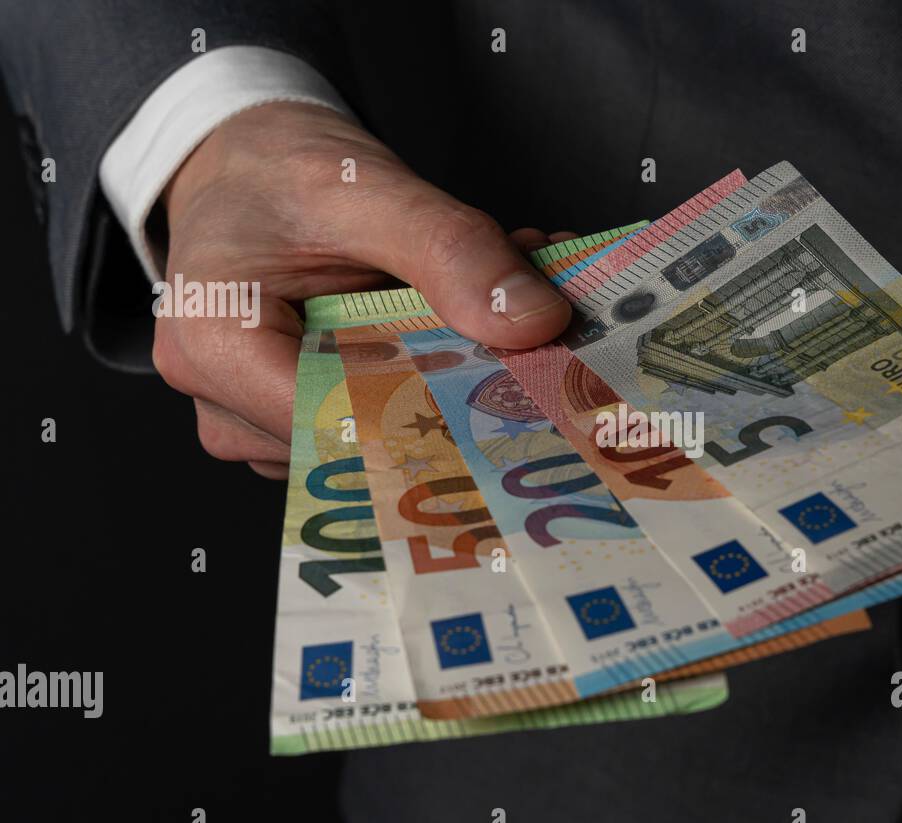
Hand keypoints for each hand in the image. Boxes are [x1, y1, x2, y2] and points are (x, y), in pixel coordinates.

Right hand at [152, 102, 572, 478]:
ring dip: (455, 377)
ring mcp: (258, 424)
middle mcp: (226, 405)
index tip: (530, 373)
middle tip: (539, 321)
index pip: (344, 423)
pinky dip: (432, 376)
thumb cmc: (277, 168)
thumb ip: (449, 250)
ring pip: (383, 432)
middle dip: (462, 385)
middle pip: (368, 437)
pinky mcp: (296, 424)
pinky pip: (376, 420)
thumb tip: (535, 324)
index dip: (443, 410)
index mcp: (216, 348)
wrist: (243, 161)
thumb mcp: (364, 188)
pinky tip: (469, 324)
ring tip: (505, 308)